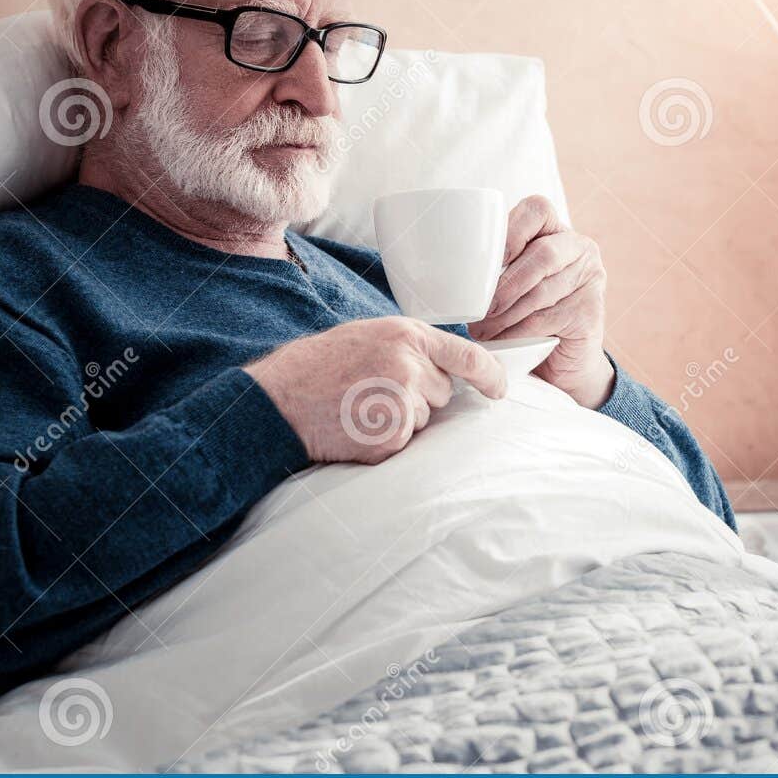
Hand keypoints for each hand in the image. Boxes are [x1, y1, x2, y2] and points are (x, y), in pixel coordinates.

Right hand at [247, 317, 506, 463]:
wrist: (278, 400)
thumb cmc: (318, 367)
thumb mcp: (367, 336)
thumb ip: (408, 348)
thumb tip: (447, 371)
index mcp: (406, 335)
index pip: (467, 356)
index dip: (490, 375)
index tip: (499, 388)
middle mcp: (409, 365)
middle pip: (442, 392)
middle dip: (419, 396)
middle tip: (373, 391)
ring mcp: (400, 401)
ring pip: (423, 419)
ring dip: (400, 419)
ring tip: (359, 406)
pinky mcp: (390, 435)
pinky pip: (404, 442)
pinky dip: (384, 440)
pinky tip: (355, 426)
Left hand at [468, 195, 614, 407]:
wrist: (560, 360)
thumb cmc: (526, 314)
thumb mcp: (510, 282)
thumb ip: (494, 268)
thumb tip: (452, 271)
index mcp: (556, 231)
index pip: (537, 210)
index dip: (511, 231)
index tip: (490, 260)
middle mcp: (580, 249)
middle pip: (543, 254)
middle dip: (506, 283)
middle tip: (482, 308)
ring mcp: (590, 280)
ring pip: (542, 291)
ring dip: (506, 313)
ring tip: (482, 329)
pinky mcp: (591, 312)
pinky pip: (546, 319)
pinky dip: (518, 331)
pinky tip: (502, 340)